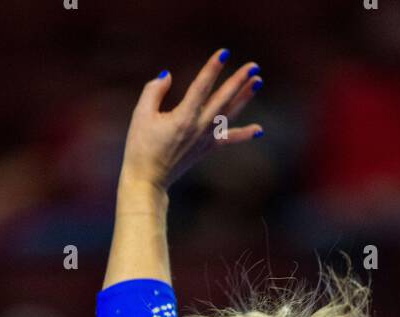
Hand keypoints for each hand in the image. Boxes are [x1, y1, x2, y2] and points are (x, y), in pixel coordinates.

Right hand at [120, 48, 263, 190]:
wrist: (148, 180)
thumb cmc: (141, 147)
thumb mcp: (141, 115)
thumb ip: (153, 90)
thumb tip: (167, 75)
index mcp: (183, 118)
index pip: (201, 87)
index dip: (213, 68)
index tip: (224, 53)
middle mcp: (199, 128)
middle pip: (223, 99)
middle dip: (238, 81)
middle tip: (254, 66)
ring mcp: (206, 139)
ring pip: (229, 114)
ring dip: (245, 97)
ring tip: (258, 81)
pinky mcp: (207, 149)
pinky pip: (229, 140)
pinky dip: (244, 134)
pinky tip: (259, 130)